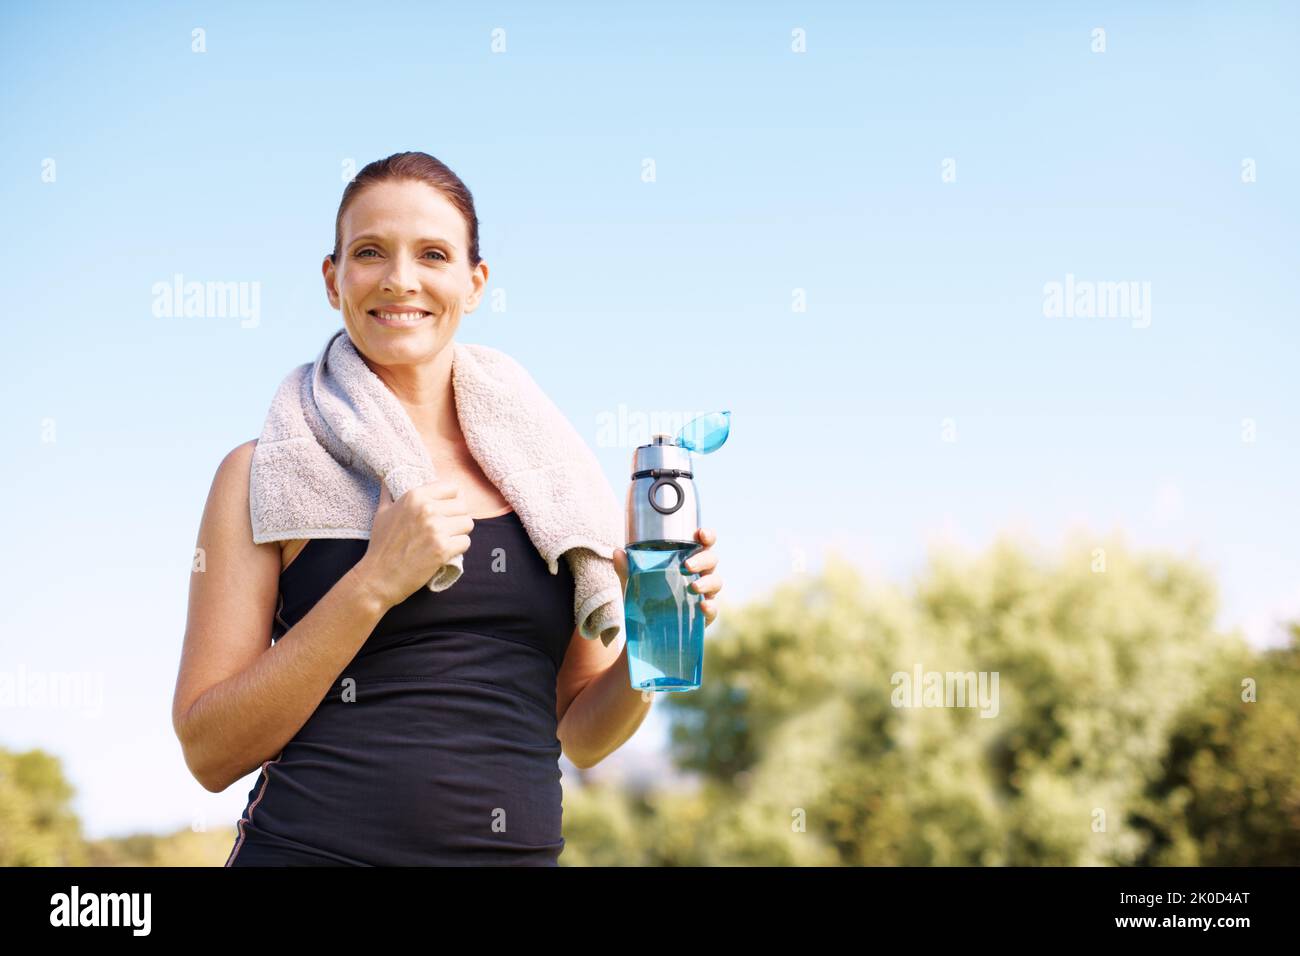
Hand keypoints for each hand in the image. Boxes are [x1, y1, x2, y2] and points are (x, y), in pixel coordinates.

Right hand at [354, 478, 474, 610]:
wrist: (378, 577)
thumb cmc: (381, 545)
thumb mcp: (382, 512)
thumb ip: (389, 493)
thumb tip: (386, 478)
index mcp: (415, 496)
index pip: (453, 488)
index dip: (452, 500)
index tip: (446, 511)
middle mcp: (427, 509)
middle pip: (463, 506)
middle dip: (457, 518)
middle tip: (445, 530)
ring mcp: (436, 529)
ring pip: (468, 523)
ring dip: (459, 533)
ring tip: (445, 541)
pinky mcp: (442, 549)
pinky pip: (466, 542)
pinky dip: (458, 549)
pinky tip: (444, 553)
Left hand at [613, 527, 721, 627]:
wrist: (646, 632)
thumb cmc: (646, 599)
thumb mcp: (633, 583)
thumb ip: (626, 568)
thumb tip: (617, 552)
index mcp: (687, 560)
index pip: (703, 543)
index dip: (707, 536)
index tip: (701, 533)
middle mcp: (700, 574)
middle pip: (712, 560)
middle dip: (703, 559)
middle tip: (686, 565)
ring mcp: (704, 595)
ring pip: (716, 582)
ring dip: (708, 582)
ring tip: (694, 587)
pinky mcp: (704, 616)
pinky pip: (713, 609)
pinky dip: (711, 607)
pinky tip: (703, 606)